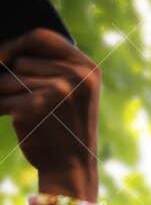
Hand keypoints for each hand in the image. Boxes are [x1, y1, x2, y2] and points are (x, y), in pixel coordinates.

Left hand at [0, 29, 98, 195]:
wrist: (71, 167)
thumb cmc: (66, 127)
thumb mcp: (72, 91)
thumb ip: (50, 66)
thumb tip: (0, 54)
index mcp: (88, 68)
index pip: (42, 37)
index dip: (17, 44)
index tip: (3, 58)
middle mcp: (76, 76)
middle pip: (21, 60)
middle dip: (14, 79)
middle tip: (33, 104)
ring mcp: (57, 90)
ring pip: (7, 78)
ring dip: (6, 95)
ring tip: (29, 115)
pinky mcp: (35, 105)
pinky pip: (2, 97)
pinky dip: (2, 109)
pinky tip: (21, 123)